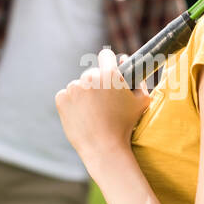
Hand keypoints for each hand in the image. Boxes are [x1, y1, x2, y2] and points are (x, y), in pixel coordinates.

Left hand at [55, 48, 149, 166]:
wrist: (104, 148)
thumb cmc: (126, 125)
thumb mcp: (141, 101)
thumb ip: (138, 79)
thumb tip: (125, 59)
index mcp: (109, 74)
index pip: (106, 55)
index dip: (109, 62)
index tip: (109, 71)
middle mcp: (89, 77)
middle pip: (92, 74)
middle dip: (96, 84)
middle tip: (103, 102)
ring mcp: (73, 88)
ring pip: (78, 86)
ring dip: (83, 94)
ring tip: (92, 113)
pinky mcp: (61, 99)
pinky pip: (66, 96)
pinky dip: (71, 103)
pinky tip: (81, 115)